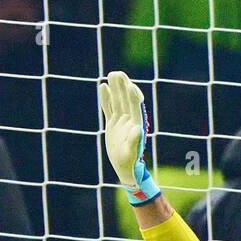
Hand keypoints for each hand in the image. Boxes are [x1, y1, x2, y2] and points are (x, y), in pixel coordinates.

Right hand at [98, 70, 161, 205]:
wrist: (125, 168)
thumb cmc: (130, 162)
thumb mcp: (131, 153)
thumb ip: (134, 141)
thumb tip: (138, 129)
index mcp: (136, 123)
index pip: (134, 105)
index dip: (132, 94)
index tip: (129, 84)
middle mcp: (129, 119)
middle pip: (125, 99)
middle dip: (122, 86)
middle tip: (118, 73)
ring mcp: (120, 120)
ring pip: (117, 101)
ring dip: (115, 88)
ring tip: (111, 74)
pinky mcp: (113, 123)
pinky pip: (108, 108)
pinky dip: (105, 98)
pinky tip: (102, 86)